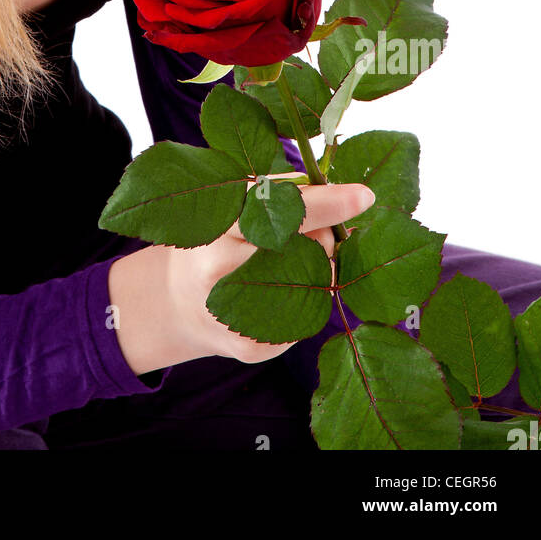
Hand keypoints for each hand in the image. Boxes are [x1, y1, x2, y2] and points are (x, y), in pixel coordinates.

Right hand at [165, 180, 375, 364]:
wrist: (176, 300)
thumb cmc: (218, 239)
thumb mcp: (235, 203)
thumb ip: (281, 194)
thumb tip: (344, 200)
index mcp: (216, 223)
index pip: (279, 209)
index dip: (326, 203)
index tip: (365, 196)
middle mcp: (220, 267)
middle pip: (306, 248)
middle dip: (323, 237)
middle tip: (310, 233)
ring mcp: (233, 312)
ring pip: (314, 287)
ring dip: (317, 271)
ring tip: (289, 264)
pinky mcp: (250, 346)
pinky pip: (306, 320)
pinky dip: (305, 302)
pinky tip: (278, 295)